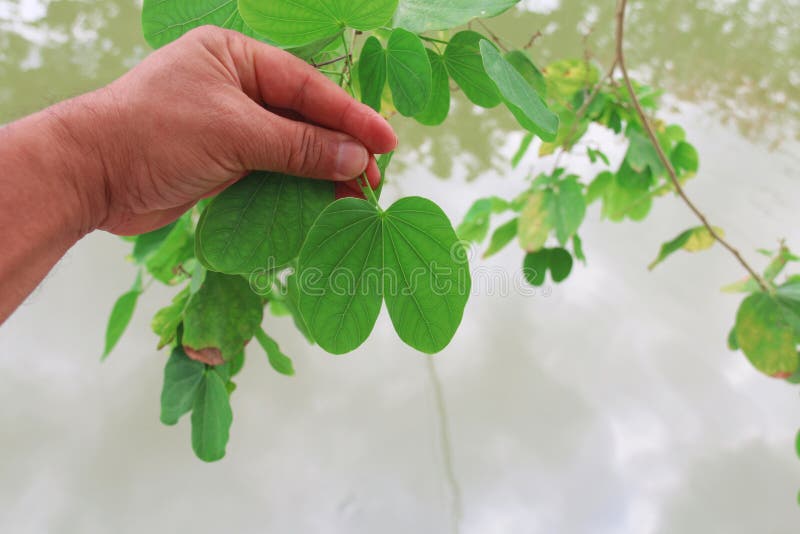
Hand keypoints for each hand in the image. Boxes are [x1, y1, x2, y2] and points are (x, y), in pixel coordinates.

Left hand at [67, 26, 396, 234]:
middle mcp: (235, 86)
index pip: (307, 86)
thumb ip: (298, 146)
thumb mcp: (233, 133)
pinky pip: (272, 170)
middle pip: (303, 116)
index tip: (386, 141)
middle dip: (340, 147)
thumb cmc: (154, 135)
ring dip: (323, 170)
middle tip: (375, 177)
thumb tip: (356, 159)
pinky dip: (297, 185)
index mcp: (235, 57)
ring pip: (290, 146)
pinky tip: (322, 199)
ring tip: (357, 194)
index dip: (351, 115)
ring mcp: (229, 125)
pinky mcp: (223, 161)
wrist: (90, 177)